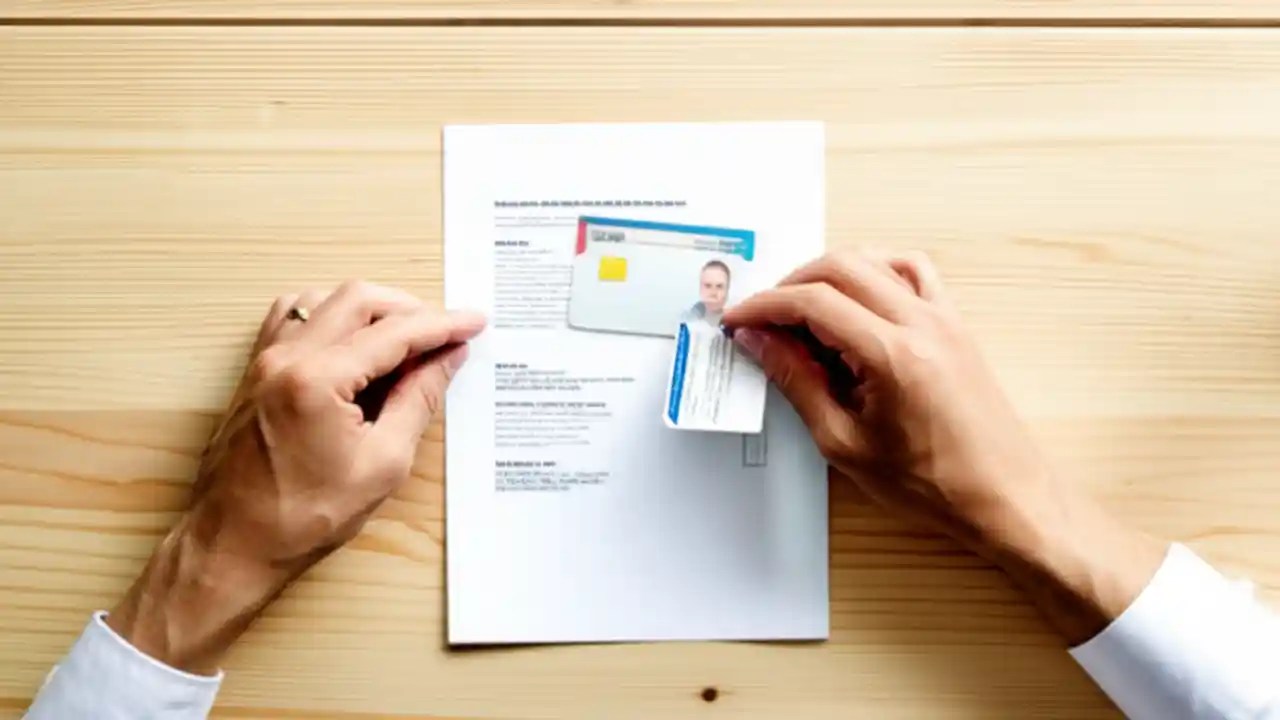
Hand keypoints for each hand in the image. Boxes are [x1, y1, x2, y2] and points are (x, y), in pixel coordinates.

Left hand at [108, 282, 484, 672]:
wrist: (233, 544)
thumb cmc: (302, 518)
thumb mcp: (383, 463)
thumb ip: (419, 400)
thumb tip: (446, 359)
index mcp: (317, 380)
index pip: (394, 333)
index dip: (441, 325)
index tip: (472, 322)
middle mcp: (285, 357)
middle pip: (358, 299)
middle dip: (409, 310)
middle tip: (444, 334)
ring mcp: (263, 361)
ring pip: (324, 299)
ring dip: (370, 310)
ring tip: (403, 341)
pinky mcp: (254, 371)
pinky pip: (294, 317)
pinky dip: (332, 316)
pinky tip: (354, 342)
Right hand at [725, 250, 1164, 643]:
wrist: (1005, 496)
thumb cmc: (934, 485)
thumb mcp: (845, 443)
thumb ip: (798, 383)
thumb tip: (762, 343)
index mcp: (893, 356)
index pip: (813, 303)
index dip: (765, 306)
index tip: (740, 320)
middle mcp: (922, 324)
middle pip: (841, 267)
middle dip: (790, 285)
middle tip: (763, 318)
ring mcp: (945, 319)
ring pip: (875, 260)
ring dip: (831, 273)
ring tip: (804, 311)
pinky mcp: (956, 325)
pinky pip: (913, 272)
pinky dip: (876, 271)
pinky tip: (858, 300)